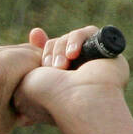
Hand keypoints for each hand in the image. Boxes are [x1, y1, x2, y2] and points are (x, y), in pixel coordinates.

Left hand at [12, 26, 129, 126]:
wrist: (77, 101)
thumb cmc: (48, 97)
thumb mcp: (24, 84)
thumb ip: (25, 67)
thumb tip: (32, 47)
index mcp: (56, 84)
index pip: (48, 58)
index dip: (42, 46)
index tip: (36, 34)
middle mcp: (75, 74)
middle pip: (57, 43)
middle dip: (50, 50)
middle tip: (52, 69)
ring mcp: (92, 64)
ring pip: (70, 38)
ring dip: (61, 48)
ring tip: (62, 66)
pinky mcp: (108, 53)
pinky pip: (90, 32)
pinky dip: (77, 39)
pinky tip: (74, 54)